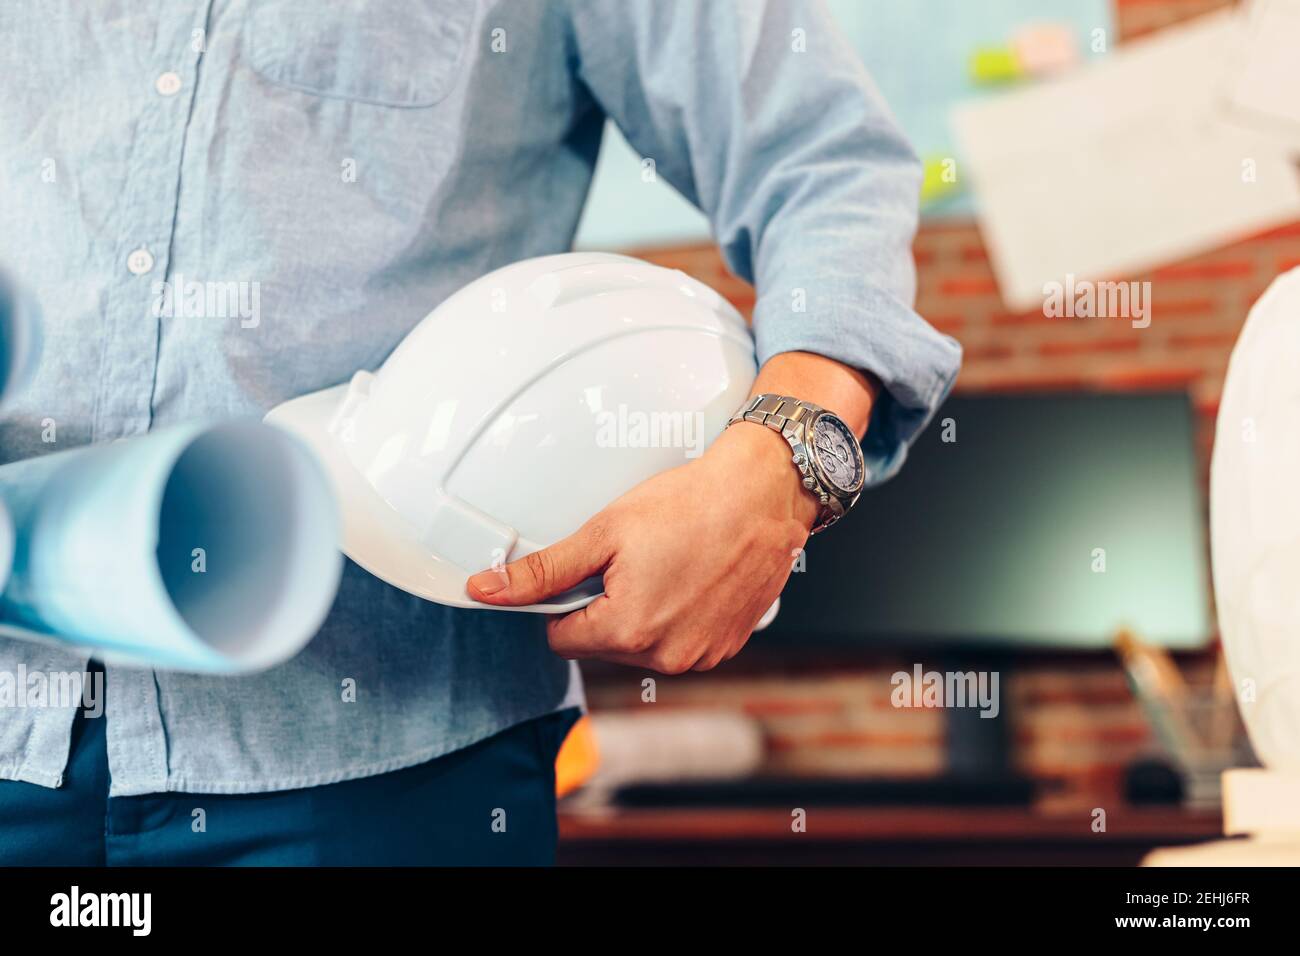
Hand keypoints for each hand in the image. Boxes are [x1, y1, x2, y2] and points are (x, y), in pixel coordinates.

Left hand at [465, 421, 815, 672]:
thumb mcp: (604, 532)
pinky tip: (692, 577)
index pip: (561, 639)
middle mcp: (664, 656)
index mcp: (626, 632)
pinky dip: (678, 616)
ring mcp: (700, 656)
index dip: (566, 600)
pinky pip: (681, 643)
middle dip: (606, 606)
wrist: (764, 495)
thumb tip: (485, 591)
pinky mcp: (726, 647)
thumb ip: (542, 571)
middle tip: (633, 559)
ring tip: (667, 564)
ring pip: (641, 646)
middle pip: (602, 644)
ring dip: (643, 614)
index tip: (591, 568)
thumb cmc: (690, 505)